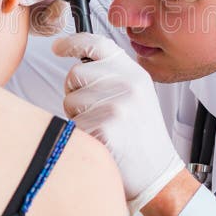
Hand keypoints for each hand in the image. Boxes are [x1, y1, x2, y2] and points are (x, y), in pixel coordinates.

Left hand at [52, 32, 184, 214]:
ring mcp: (117, 105)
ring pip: (69, 100)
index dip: (72, 42)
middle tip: (94, 111)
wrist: (157, 174)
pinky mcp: (106, 128)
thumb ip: (112, 75)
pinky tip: (100, 142)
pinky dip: (80, 136)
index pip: (97, 44)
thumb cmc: (140, 136)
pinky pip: (73, 124)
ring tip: (101, 128)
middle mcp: (128, 84)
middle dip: (74, 93)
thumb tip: (76, 61)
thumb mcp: (136, 95)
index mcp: (134, 73)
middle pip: (74, 74)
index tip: (58, 47)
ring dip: (76, 116)